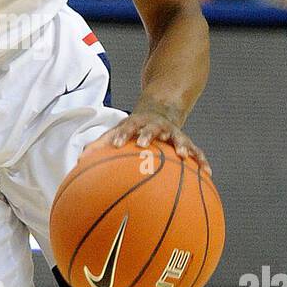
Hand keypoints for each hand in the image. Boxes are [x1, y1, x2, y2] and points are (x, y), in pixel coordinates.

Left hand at [84, 105, 210, 174]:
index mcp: (137, 124)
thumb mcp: (118, 132)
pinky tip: (208, 174)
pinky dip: (202, 161)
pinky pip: (196, 151)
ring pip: (178, 138)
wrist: (160, 111)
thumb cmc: (133, 129)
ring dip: (181, 146)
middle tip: (144, 144)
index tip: (115, 144)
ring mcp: (172, 132)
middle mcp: (155, 126)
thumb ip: (100, 146)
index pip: (126, 128)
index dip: (120, 135)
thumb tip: (78, 161)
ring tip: (185, 157)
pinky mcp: (185, 141)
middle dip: (148, 135)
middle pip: (151, 128)